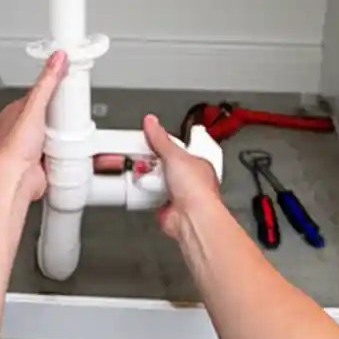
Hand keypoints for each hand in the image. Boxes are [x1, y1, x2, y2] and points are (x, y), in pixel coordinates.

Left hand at [0, 51, 67, 201]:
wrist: (16, 180)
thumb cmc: (13, 148)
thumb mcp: (35, 107)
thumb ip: (47, 82)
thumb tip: (57, 58)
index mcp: (14, 113)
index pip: (38, 94)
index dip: (53, 89)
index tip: (69, 83)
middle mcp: (21, 131)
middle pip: (49, 115)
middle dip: (62, 116)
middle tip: (74, 112)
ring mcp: (32, 147)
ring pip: (55, 135)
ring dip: (65, 135)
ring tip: (73, 131)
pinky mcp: (43, 162)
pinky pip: (60, 152)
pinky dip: (67, 151)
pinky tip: (70, 149)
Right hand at [142, 114, 221, 240]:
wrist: (191, 217)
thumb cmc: (197, 188)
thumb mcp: (174, 155)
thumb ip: (160, 138)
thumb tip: (151, 121)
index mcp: (197, 163)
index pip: (177, 148)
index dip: (163, 143)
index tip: (149, 138)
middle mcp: (188, 179)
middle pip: (164, 164)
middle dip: (153, 161)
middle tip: (142, 156)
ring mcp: (176, 193)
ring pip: (156, 179)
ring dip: (149, 177)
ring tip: (142, 171)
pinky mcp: (165, 206)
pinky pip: (149, 195)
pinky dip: (145, 192)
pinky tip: (142, 186)